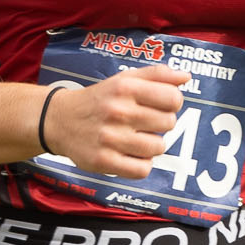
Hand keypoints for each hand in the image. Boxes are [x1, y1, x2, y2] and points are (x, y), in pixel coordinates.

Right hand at [44, 66, 188, 179]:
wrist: (59, 120)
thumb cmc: (99, 100)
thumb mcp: (124, 79)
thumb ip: (156, 75)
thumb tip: (185, 76)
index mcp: (125, 88)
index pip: (173, 98)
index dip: (172, 103)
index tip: (160, 106)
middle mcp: (118, 111)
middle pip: (169, 123)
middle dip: (161, 124)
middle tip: (144, 123)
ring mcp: (110, 138)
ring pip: (158, 147)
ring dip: (151, 145)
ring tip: (136, 139)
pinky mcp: (104, 161)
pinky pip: (142, 169)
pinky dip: (141, 164)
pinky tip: (130, 155)